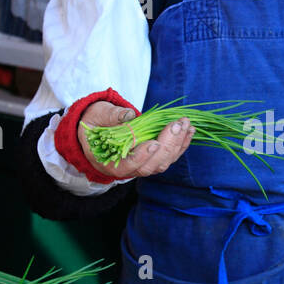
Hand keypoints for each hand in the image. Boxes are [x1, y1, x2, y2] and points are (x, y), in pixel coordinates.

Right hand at [77, 100, 194, 178]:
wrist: (98, 128)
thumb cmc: (95, 123)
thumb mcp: (97, 115)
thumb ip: (110, 116)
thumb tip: (128, 115)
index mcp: (110, 162)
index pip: (128, 165)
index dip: (142, 156)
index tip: (154, 143)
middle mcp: (128, 169)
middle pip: (151, 165)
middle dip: (167, 145)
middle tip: (177, 125)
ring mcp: (143, 165)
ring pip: (163, 162)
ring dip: (178, 144)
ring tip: (187, 125)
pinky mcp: (153, 158)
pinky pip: (169, 156)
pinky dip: (181, 144)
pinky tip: (189, 130)